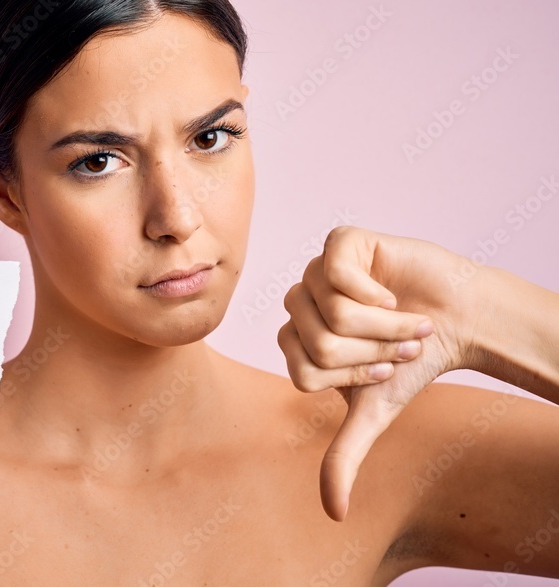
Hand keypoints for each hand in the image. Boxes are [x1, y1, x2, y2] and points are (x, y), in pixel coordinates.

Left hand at [277, 226, 483, 520]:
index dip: (352, 376)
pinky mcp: (340, 242)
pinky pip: (335, 272)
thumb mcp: (374, 413)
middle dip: (371, 353)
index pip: (303, 371)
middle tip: (399, 345)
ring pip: (330, 313)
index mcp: (296, 341)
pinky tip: (392, 293)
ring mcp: (316, 271)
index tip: (383, 369)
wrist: (459, 320)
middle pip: (315, 343)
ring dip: (381, 327)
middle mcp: (299, 304)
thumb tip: (333, 512)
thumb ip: (344, 455)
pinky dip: (375, 294)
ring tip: (404, 321)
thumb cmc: (411, 364)